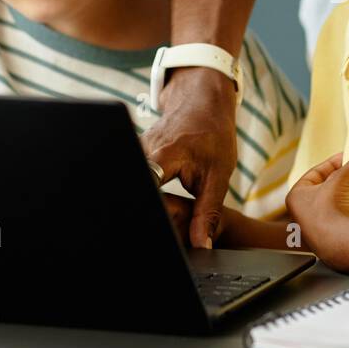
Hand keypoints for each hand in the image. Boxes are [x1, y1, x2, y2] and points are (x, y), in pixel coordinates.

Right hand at [141, 67, 237, 248]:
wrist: (203, 102)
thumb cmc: (213, 136)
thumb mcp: (218, 176)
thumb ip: (208, 213)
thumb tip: (201, 245)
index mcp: (165, 156)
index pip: (146, 187)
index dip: (145, 211)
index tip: (150, 229)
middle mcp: (143, 151)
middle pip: (133, 186)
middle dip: (138, 211)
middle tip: (148, 230)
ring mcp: (134, 149)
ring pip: (130, 180)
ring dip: (137, 202)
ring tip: (145, 217)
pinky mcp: (132, 152)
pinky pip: (131, 174)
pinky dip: (138, 191)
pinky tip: (143, 204)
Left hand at [285, 142, 348, 266]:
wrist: (340, 246)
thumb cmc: (330, 210)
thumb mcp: (343, 179)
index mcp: (295, 197)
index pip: (315, 172)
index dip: (334, 163)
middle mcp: (300, 214)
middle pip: (324, 189)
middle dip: (341, 181)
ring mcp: (313, 230)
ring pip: (332, 206)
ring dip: (346, 198)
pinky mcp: (328, 241)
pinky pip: (339, 221)